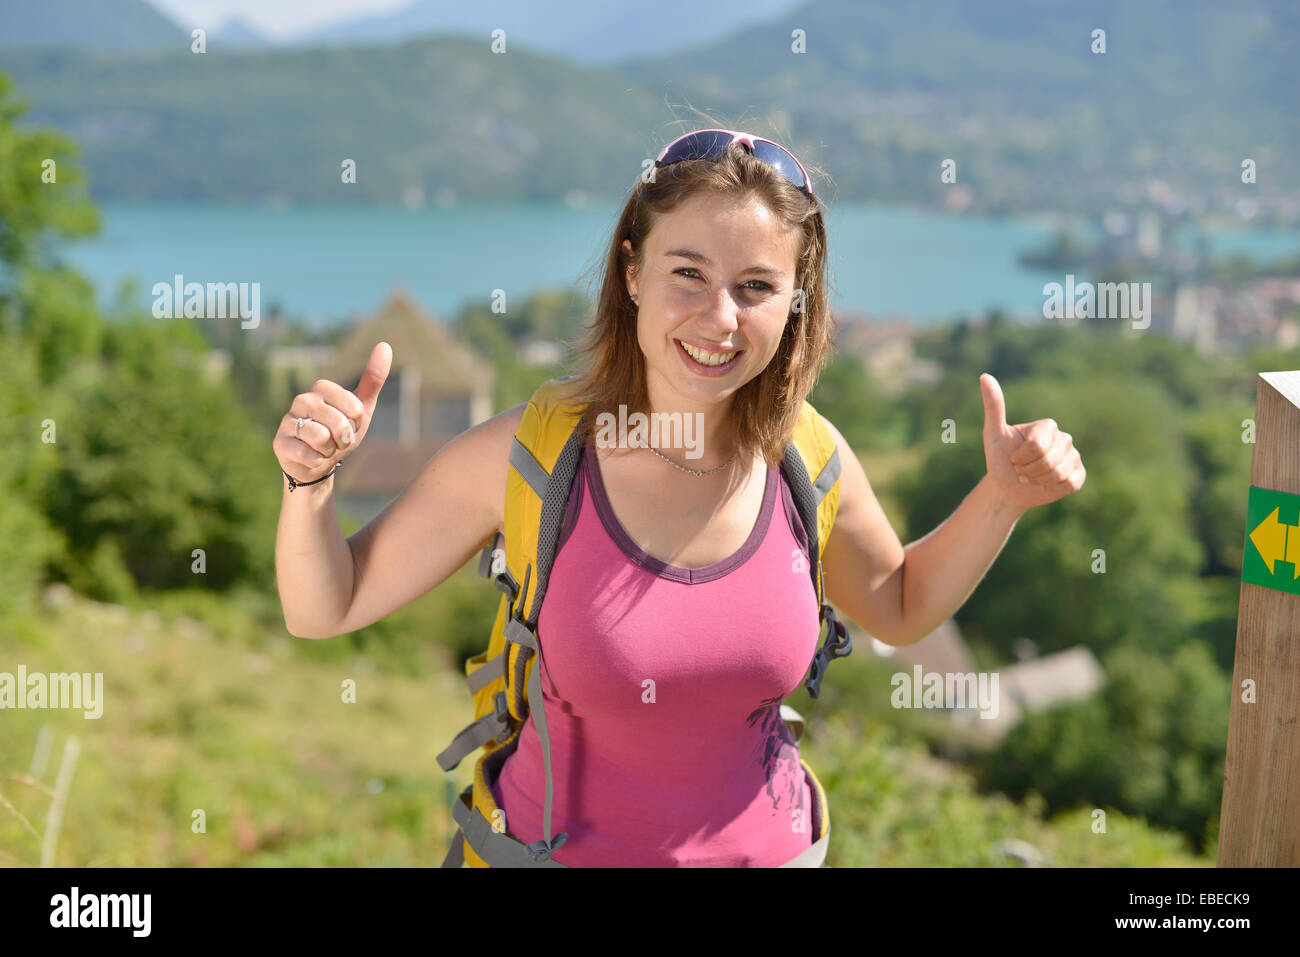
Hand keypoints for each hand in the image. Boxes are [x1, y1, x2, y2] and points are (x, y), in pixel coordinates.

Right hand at [273, 341, 391, 485]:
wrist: (317, 463)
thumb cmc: (340, 432)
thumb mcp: (361, 409)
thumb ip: (373, 379)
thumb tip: (384, 345)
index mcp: (321, 389)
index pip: (353, 406)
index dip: (357, 421)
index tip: (352, 424)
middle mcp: (302, 400)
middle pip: (338, 422)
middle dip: (345, 438)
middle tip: (338, 440)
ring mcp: (288, 421)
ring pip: (320, 438)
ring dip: (330, 450)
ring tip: (324, 448)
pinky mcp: (279, 442)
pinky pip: (307, 454)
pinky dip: (317, 460)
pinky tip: (311, 457)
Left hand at [980, 372, 1084, 512]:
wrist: (1008, 487)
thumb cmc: (1000, 459)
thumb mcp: (993, 434)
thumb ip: (993, 406)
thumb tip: (985, 376)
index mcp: (1047, 426)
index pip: (1037, 445)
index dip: (1021, 457)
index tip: (1013, 458)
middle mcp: (1063, 438)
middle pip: (1048, 460)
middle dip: (1029, 470)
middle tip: (1022, 470)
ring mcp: (1073, 456)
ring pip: (1059, 473)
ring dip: (1039, 480)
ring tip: (1032, 477)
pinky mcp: (1078, 475)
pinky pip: (1071, 482)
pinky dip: (1053, 488)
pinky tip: (1046, 484)